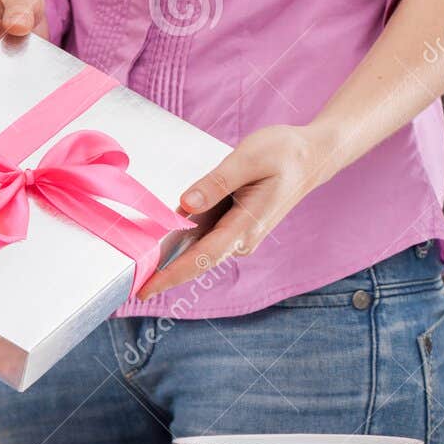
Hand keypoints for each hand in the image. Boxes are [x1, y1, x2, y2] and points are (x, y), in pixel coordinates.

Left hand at [137, 124, 322, 297]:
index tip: (144, 290)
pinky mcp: (235, 228)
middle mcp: (242, 238)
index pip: (201, 258)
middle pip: (195, 262)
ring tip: (139, 267)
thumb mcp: (249, 157)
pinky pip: (204, 240)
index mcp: (245, 225)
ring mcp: (239, 236)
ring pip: (198, 252)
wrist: (313, 157)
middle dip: (163, 275)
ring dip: (170, 261)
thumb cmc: (285, 153)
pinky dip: (182, 244)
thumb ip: (216, 182)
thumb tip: (186, 205)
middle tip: (130, 286)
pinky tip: (161, 243)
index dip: (170, 275)